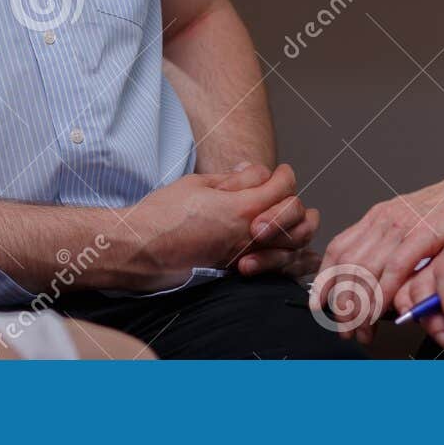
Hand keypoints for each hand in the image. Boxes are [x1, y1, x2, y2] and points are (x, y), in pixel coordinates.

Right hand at [117, 163, 302, 289]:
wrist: (141, 250)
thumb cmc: (162, 215)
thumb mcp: (199, 184)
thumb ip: (234, 179)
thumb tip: (257, 173)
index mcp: (241, 208)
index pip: (282, 187)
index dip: (284, 174)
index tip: (280, 171)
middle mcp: (249, 236)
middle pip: (295, 215)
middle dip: (294, 200)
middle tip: (284, 193)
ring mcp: (245, 257)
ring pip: (294, 245)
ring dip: (298, 229)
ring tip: (292, 219)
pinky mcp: (237, 273)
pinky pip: (279, 270)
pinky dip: (295, 262)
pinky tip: (302, 257)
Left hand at [316, 158, 443, 342]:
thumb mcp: (420, 227)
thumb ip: (400, 250)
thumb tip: (378, 283)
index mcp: (381, 215)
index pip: (340, 250)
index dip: (326, 282)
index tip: (322, 307)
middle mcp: (387, 217)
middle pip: (349, 264)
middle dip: (343, 304)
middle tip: (346, 331)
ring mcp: (406, 221)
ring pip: (367, 267)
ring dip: (360, 305)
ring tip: (361, 330)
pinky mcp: (428, 228)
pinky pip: (398, 263)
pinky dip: (384, 289)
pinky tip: (380, 310)